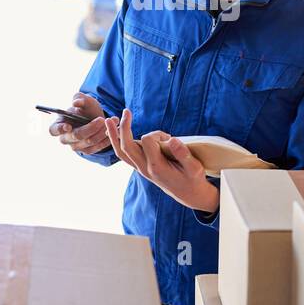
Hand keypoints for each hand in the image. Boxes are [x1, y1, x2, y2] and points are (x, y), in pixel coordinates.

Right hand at [50, 92, 111, 155]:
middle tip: (101, 119)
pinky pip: (98, 147)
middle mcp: (66, 138)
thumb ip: (79, 98)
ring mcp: (77, 146)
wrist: (96, 116)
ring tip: (112, 121)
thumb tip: (76, 103)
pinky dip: (107, 138)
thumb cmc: (85, 108)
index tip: (68, 126)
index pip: (54, 130)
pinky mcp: (88, 150)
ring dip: (102, 131)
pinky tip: (114, 129)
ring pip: (90, 141)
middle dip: (90, 127)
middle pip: (76, 136)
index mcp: (59, 124)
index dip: (59, 129)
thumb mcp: (84, 100)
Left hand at [104, 108, 219, 212]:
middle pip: (127, 147)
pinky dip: (118, 143)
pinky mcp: (140, 167)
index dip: (157, 133)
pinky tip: (114, 132)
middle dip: (124, 128)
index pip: (148, 141)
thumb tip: (172, 139)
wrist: (187, 193)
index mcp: (157, 167)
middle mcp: (144, 168)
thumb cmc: (192, 179)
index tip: (168, 137)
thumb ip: (183, 154)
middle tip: (126, 111)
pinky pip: (124, 155)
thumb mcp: (194, 168)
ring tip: (108, 121)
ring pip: (121, 152)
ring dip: (114, 136)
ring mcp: (140, 169)